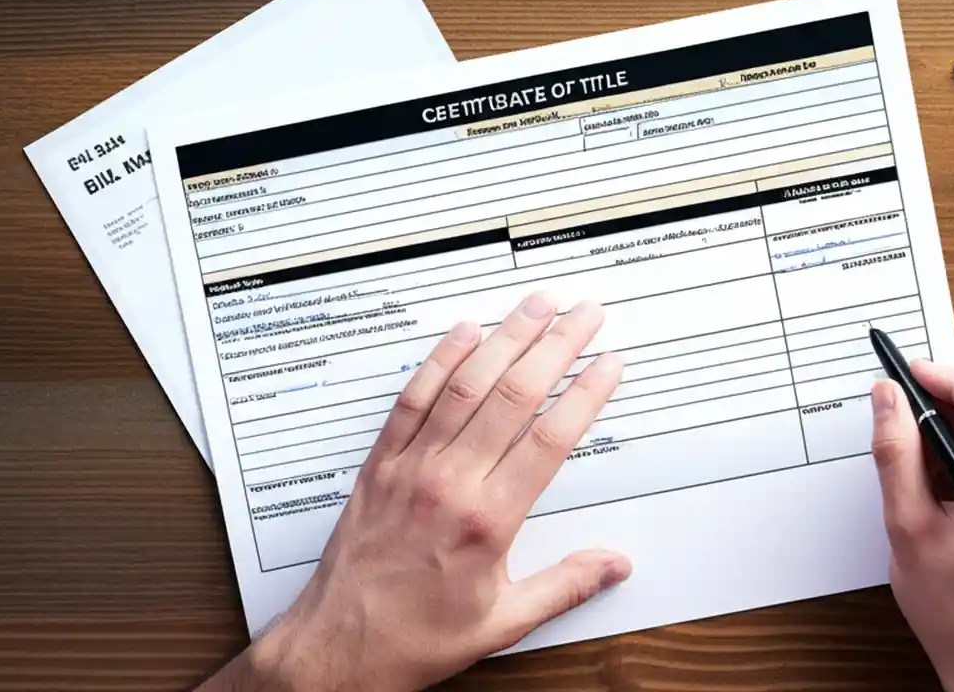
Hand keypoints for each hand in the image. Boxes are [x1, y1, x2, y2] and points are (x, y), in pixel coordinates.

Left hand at [199, 293, 629, 691]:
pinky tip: (464, 333)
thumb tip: (614, 565)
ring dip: (506, 338)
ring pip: (466, 386)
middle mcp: (450, 483)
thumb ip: (565, 587)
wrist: (339, 646)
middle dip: (557, 347)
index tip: (608, 366)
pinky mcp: (381, 463)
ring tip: (536, 306)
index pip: (551, 439)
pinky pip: (413, 399)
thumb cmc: (415, 638)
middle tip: (585, 314)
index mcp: (488, 522)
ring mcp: (412, 466)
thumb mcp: (503, 622)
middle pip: (515, 397)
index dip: (585, 394)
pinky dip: (440, 361)